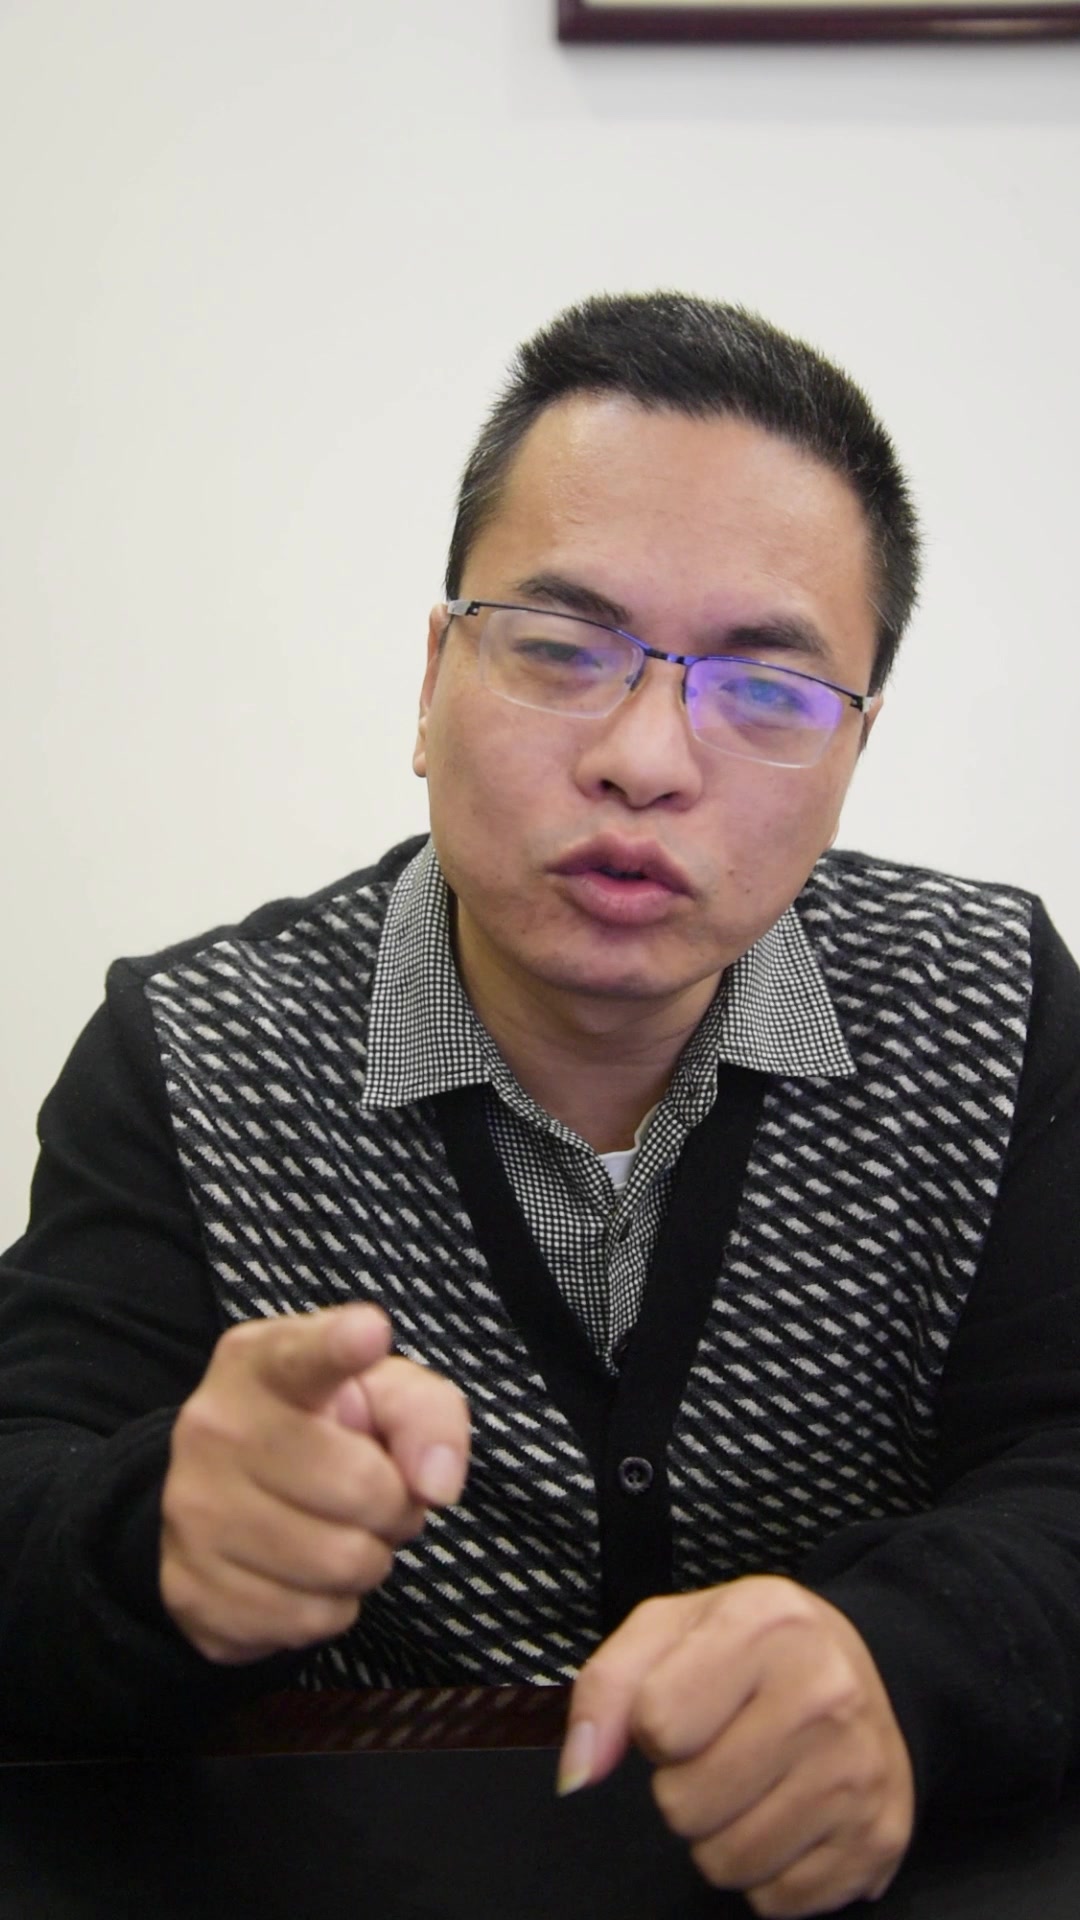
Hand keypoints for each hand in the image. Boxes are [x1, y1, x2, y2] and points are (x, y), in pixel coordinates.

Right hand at [160, 1303, 469, 1663]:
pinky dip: (331, 1605)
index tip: (370, 1333)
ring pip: (339, 1565)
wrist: (229, 1495)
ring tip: (342, 1529)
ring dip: (367, 1558)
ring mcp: (192, 1513)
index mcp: (259, 1363)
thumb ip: (426, 1414)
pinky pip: (307, 1621)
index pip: (301, 1355)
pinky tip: (306, 1571)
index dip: (340, 1346)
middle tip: (377, 1493)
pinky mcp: (190, 1590)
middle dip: (395, 1503)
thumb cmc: (325, 1430)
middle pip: (360, 1488)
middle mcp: (212, 1429)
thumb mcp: (382, 1395)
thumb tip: (435, 1483)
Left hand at [559, 1578, 913, 1916]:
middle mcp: (823, 1694)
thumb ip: (606, 1687)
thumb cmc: (753, 1650)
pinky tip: (786, 1815)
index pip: (656, 1722)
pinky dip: (768, 1871)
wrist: (867, 1666)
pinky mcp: (879, 1838)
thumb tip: (579, 1773)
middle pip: (686, 1805)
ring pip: (728, 1863)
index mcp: (764, 1624)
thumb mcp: (669, 1631)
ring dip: (721, 1835)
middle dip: (683, 1787)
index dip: (653, 1727)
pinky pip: (778, 1899)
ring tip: (750, 1783)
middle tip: (718, 1751)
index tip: (686, 1708)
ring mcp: (858, 1772)